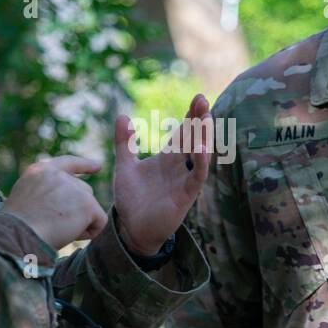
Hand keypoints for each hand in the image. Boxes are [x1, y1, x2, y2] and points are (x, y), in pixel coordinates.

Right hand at [1, 155, 107, 249]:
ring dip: (80, 223)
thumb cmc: (17, 226)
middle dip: (77, 210)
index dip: (84, 165)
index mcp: (40, 171)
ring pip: (90, 208)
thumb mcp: (27, 199)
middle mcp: (58, 174)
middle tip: (54, 226)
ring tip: (57, 231)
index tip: (98, 167)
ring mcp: (74, 187)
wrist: (18, 234)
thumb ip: (47, 192)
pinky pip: (100, 221)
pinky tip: (72, 236)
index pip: (68, 163)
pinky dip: (91, 232)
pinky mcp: (87, 203)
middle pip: (83, 191)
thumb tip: (69, 203)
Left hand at [113, 94, 212, 255]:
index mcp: (168, 158)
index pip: (183, 133)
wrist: (131, 230)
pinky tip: (199, 148)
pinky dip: (200, 162)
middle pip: (194, 139)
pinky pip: (197, 177)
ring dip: (203, 137)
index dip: (191, 116)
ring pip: (201, 155)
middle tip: (203, 100)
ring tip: (205, 117)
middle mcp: (179, 167)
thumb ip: (124, 143)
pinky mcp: (186, 196)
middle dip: (199, 120)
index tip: (198, 98)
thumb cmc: (132, 199)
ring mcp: (184, 180)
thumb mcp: (125, 166)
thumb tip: (121, 115)